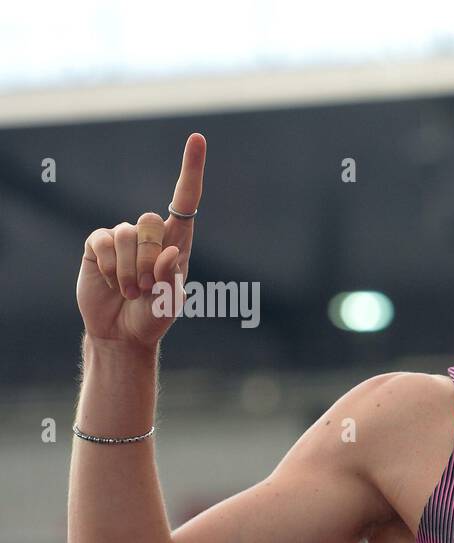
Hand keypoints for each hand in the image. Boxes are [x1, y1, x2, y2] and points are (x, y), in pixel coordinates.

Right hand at [76, 133, 205, 349]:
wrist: (122, 333)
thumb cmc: (154, 317)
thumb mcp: (170, 303)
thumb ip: (171, 279)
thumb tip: (170, 251)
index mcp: (178, 242)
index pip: (186, 199)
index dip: (191, 169)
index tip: (197, 138)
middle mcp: (151, 235)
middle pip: (151, 221)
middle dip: (148, 259)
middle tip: (145, 288)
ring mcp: (122, 237)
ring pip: (125, 235)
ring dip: (128, 271)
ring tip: (131, 291)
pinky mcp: (96, 244)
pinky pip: (101, 242)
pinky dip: (107, 267)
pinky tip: (110, 282)